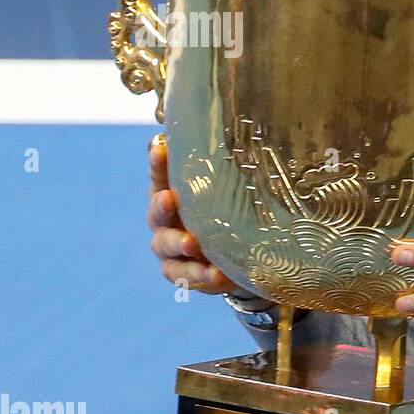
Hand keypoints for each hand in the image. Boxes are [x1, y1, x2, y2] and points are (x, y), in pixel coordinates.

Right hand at [147, 133, 255, 298]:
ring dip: (179, 244)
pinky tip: (216, 275)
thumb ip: (233, 173)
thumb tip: (256, 138)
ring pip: (166, 245)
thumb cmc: (231, 214)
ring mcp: (169, 247)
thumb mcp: (233, 193)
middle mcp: (165, 219)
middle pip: (157, 210)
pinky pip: (184, 275)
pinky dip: (200, 275)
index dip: (158, 162)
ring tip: (193, 245)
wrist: (236, 259)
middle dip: (163, 205)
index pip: (161, 174)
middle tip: (170, 199)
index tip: (162, 148)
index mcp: (174, 192)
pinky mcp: (180, 272)